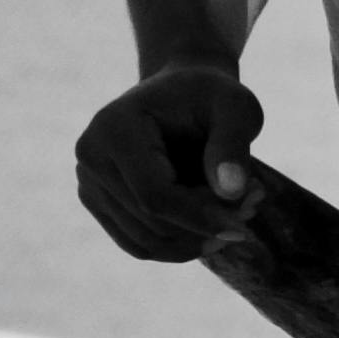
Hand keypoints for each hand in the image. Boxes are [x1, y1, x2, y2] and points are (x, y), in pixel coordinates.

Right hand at [75, 58, 264, 262]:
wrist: (183, 92)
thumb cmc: (212, 96)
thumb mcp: (235, 107)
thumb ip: (233, 144)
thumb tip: (231, 191)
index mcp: (115, 127)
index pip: (154, 195)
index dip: (199, 218)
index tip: (241, 226)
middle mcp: (90, 156)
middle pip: (150, 221)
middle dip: (203, 225)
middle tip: (250, 207)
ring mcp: (89, 183)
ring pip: (147, 241)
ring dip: (196, 238)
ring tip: (237, 210)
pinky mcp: (98, 203)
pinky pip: (141, 245)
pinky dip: (181, 243)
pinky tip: (212, 221)